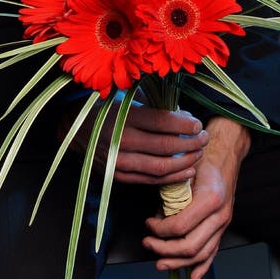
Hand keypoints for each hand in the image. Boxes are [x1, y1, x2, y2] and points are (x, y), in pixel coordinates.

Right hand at [58, 100, 208, 184]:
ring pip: (161, 167)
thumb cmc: (104, 109)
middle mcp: (122, 141)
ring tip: (199, 154)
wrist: (75, 130)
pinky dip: (171, 178)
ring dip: (185, 162)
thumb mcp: (124, 98)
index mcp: (124, 117)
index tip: (198, 123)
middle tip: (204, 138)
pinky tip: (187, 171)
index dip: (185, 124)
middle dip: (190, 143)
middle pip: (165, 146)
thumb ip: (150, 103)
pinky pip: (150, 180)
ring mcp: (120, 162)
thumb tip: (180, 109)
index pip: (162, 122)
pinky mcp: (119, 176)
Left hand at [142, 117, 250, 278]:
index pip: (181, 226)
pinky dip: (202, 267)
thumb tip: (158, 214)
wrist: (225, 153)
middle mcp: (220, 214)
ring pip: (201, 254)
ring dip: (178, 262)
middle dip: (165, 249)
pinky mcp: (223, 227)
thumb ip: (172, 193)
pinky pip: (213, 252)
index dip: (160, 230)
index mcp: (210, 198)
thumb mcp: (185, 169)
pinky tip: (192, 276)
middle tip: (148, 243)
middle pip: (190, 246)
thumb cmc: (204, 157)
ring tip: (160, 261)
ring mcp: (224, 222)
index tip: (149, 224)